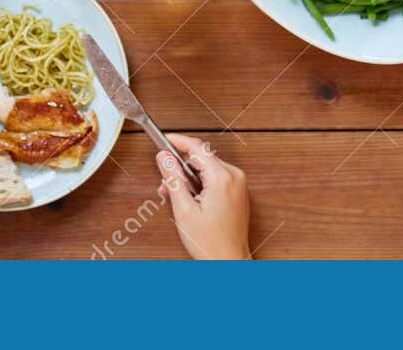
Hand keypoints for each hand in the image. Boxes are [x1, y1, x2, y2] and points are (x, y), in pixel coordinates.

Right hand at [158, 133, 250, 258]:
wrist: (228, 262)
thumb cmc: (210, 243)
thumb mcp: (184, 211)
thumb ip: (173, 180)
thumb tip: (164, 158)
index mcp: (222, 178)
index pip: (197, 148)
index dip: (178, 142)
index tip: (164, 139)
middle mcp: (234, 176)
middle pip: (202, 158)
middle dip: (181, 167)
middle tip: (165, 183)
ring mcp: (238, 183)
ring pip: (207, 168)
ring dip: (189, 178)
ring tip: (176, 197)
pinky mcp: (238, 191)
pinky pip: (216, 177)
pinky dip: (201, 183)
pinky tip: (189, 199)